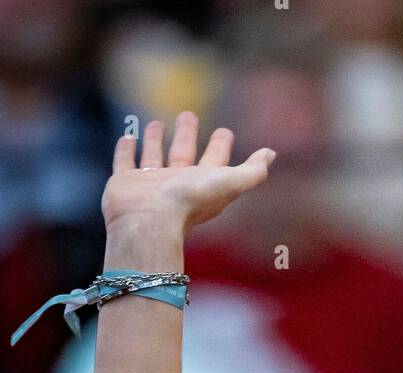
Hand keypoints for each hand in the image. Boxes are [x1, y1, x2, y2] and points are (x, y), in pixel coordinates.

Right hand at [101, 112, 275, 230]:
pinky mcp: (125, 182)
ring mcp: (149, 184)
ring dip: (156, 141)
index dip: (221, 147)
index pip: (215, 162)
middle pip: (184, 155)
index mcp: (201, 186)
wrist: (149, 221)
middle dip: (188, 136)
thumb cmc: (189, 202)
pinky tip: (128, 137)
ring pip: (154, 156)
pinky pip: (125, 162)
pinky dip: (126, 150)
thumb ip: (252, 171)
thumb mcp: (229, 183)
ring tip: (157, 123)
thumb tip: (271, 154)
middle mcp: (176, 185)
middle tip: (188, 115)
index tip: (225, 131)